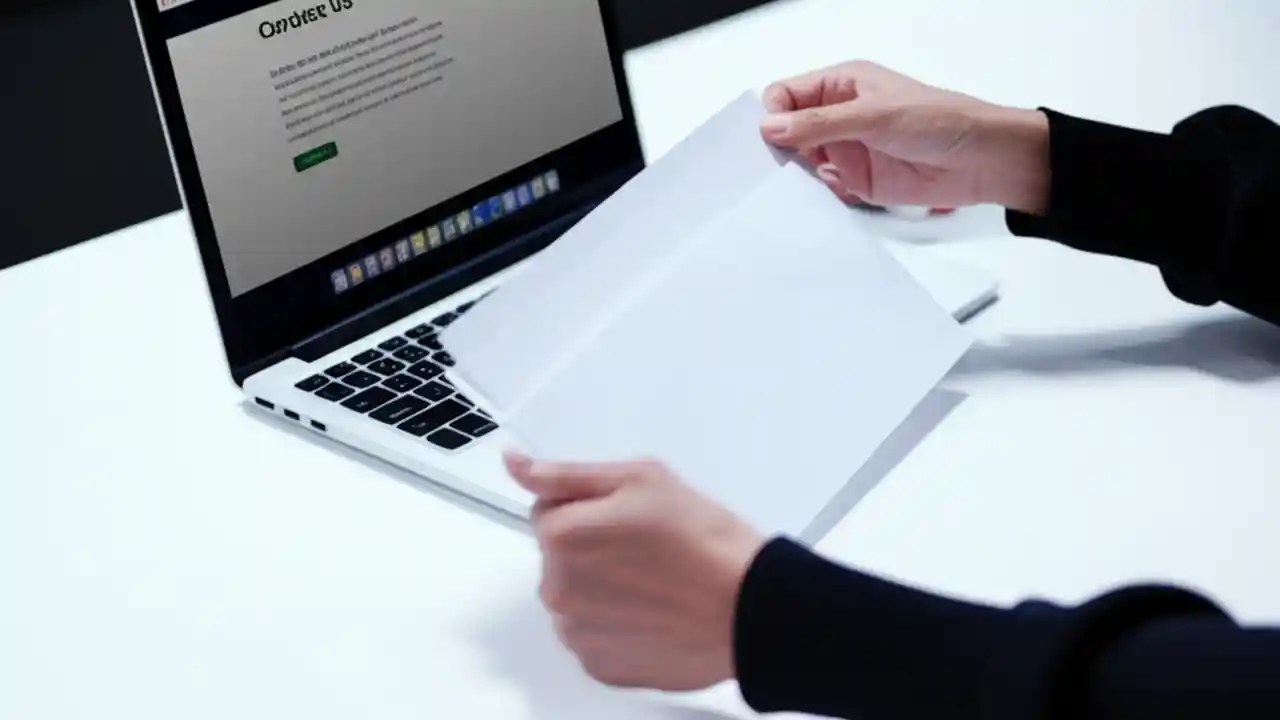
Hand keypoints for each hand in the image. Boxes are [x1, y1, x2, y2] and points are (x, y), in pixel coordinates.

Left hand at [504, 452, 764, 690]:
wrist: (750, 607)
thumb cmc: (704, 540)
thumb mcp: (638, 479)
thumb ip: (566, 474)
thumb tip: (516, 465)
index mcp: (561, 537)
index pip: (550, 510)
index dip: (591, 507)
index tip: (629, 516)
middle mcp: (558, 590)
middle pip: (560, 556)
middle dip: (593, 547)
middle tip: (648, 547)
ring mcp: (578, 634)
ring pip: (578, 597)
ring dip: (604, 588)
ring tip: (655, 582)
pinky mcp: (601, 666)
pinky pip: (596, 635)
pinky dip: (618, 624)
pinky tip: (654, 612)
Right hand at [761, 60, 1049, 212]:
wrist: (980, 161)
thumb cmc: (939, 120)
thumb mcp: (874, 115)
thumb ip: (820, 123)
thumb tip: (771, 127)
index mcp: (841, 86)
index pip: (786, 95)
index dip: (773, 114)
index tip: (770, 137)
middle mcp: (838, 117)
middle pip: (788, 132)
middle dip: (778, 148)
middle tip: (772, 168)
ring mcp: (846, 150)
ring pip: (801, 164)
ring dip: (796, 176)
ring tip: (797, 186)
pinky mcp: (856, 182)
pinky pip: (823, 190)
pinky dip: (818, 196)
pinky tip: (826, 197)